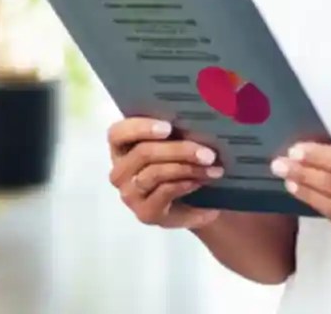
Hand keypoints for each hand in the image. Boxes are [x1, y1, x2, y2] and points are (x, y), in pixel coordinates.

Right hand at [107, 117, 223, 229]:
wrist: (196, 203)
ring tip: (212, 167)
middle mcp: (121, 171)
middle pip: (143, 153)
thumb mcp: (177, 144)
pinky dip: (185, 184)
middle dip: (179, 150)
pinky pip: (164, 192)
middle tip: (208, 152)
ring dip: (187, 168)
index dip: (140, 127)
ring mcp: (130, 194)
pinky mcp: (145, 213)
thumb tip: (195, 119)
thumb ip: (176, 131)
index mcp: (122, 148)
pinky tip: (200, 181)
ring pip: (155, 173)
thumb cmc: (182, 165)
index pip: (118, 134)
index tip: (168, 127)